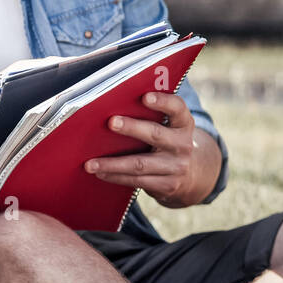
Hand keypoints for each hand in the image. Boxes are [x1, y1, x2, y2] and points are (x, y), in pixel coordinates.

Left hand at [83, 91, 200, 207]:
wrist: (191, 175)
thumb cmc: (168, 142)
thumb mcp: (169, 127)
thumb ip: (151, 117)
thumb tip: (112, 107)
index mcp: (183, 124)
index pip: (177, 108)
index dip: (163, 101)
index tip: (145, 96)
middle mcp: (182, 144)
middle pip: (155, 134)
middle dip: (132, 128)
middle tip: (111, 122)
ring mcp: (176, 167)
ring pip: (140, 164)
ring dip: (112, 164)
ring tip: (90, 164)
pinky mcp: (167, 185)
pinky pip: (137, 181)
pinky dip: (116, 177)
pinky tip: (100, 173)